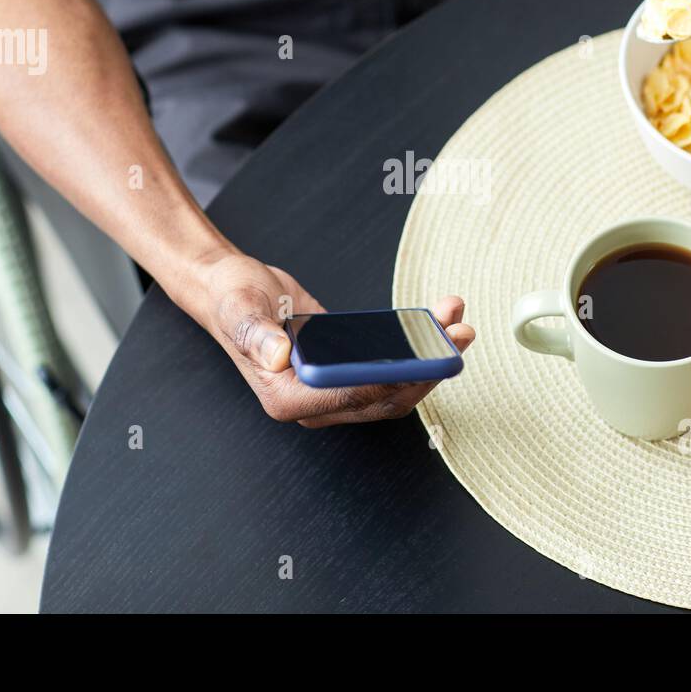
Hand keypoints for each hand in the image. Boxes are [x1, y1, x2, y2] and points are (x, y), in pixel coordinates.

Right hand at [185, 253, 474, 426]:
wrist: (234, 289)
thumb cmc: (232, 300)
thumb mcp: (240, 309)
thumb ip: (256, 334)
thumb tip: (277, 355)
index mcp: (286, 396)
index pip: (349, 398)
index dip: (391, 380)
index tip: (423, 358)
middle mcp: (314, 402)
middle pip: (384, 398)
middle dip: (426, 369)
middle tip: (457, 334)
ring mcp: (333, 390)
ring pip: (395, 385)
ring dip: (430, 358)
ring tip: (456, 321)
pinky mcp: (348, 371)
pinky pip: (389, 367)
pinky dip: (417, 347)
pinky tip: (436, 320)